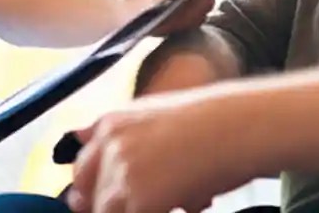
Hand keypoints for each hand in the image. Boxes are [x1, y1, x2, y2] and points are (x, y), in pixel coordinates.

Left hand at [66, 90, 251, 212]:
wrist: (238, 127)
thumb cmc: (210, 123)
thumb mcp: (154, 114)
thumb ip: (118, 132)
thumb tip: (80, 136)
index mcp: (111, 123)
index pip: (82, 166)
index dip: (91, 188)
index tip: (98, 199)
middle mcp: (109, 146)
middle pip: (84, 192)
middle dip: (102, 204)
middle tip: (137, 203)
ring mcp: (121, 174)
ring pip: (105, 211)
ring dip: (132, 208)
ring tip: (169, 198)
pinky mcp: (137, 201)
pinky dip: (152, 212)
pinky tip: (180, 203)